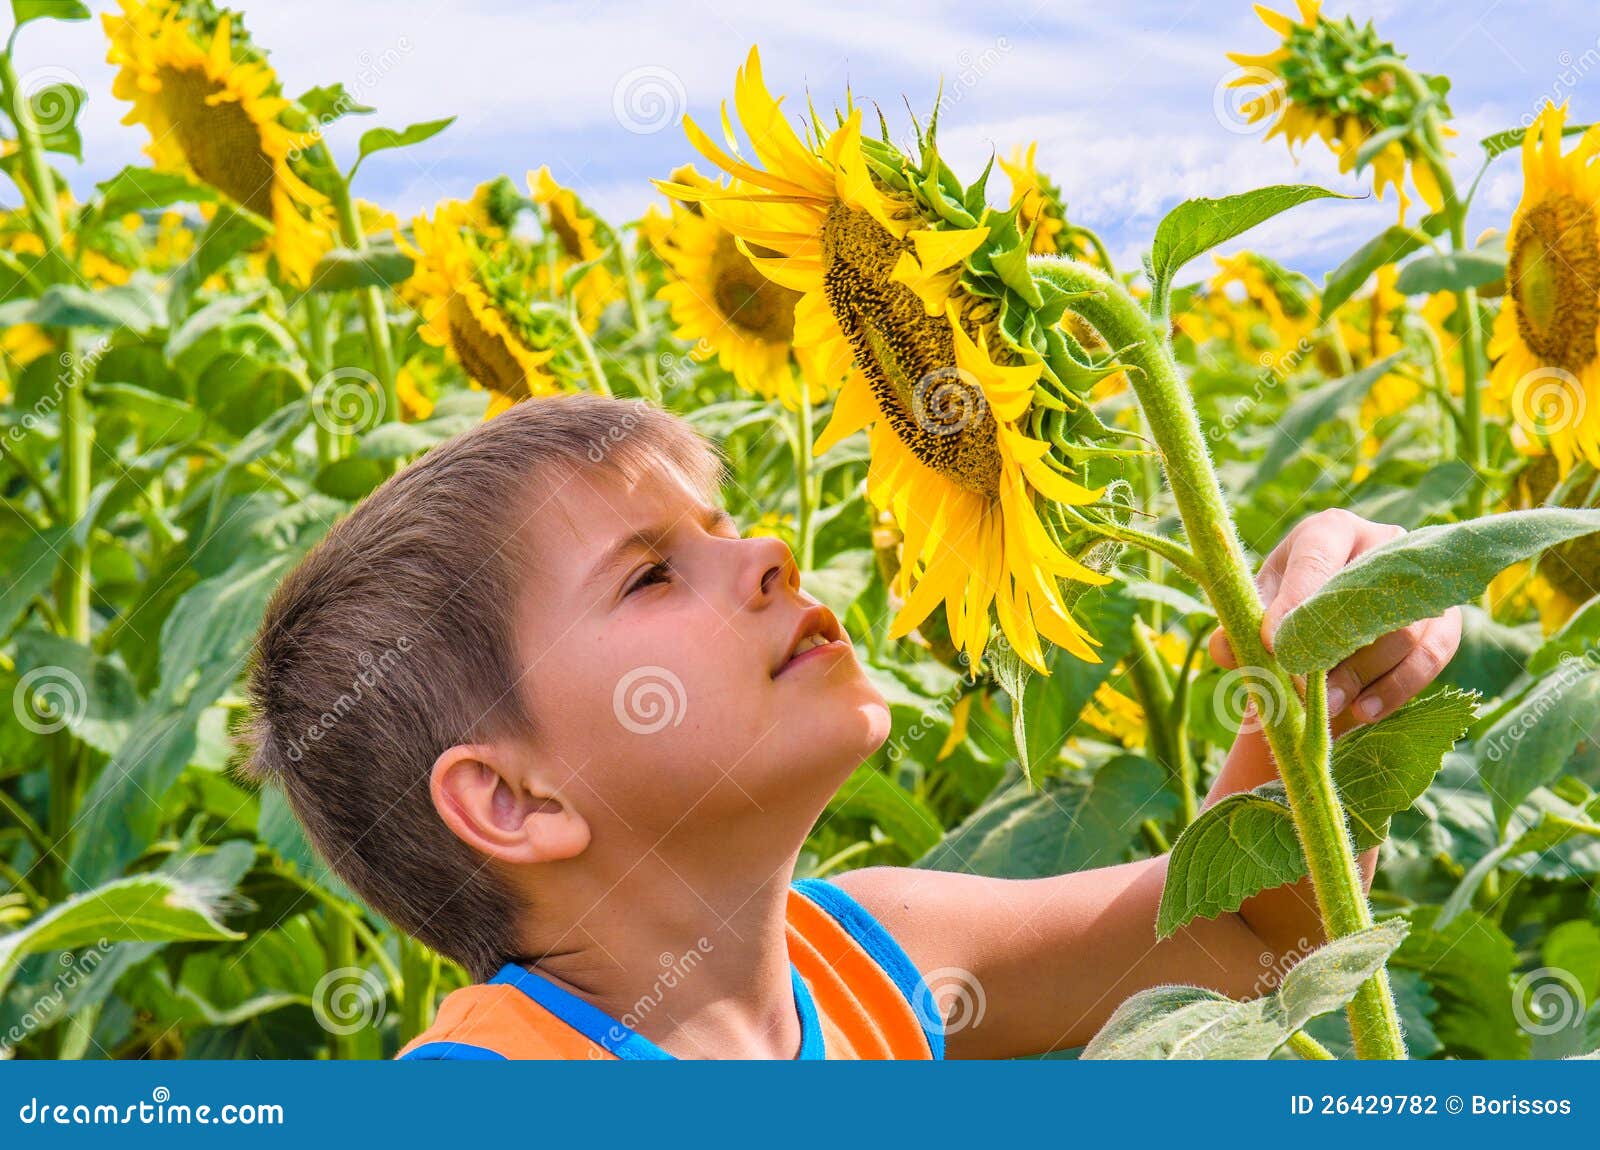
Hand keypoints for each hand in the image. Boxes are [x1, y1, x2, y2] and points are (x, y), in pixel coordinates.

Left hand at [1209, 509, 1461, 723]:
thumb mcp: (1255, 614)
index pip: (1317, 557)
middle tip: (1301, 688)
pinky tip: (1363, 712)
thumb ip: (1236, 630)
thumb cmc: (1285, 615)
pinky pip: (1431, 655)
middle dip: (1330, 647)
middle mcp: (1382, 543)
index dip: (1296, 601)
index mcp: (1328, 531)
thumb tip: (1225, 647)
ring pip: (1403, 629)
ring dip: (1362, 674)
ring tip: (1328, 706)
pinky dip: (1397, 688)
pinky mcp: (1445, 620)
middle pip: (1364, 593)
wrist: (1329, 633)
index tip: (1273, 644)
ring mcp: (1420, 581)